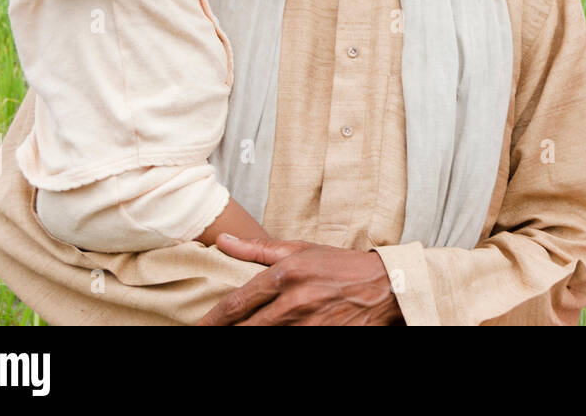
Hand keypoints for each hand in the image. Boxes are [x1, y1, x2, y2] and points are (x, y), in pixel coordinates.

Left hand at [197, 236, 404, 325]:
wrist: (387, 286)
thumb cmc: (341, 266)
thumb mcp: (301, 250)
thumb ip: (257, 250)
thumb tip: (222, 241)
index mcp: (286, 275)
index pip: (236, 303)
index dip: (212, 320)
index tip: (198, 327)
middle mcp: (295, 302)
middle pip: (245, 328)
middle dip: (225, 333)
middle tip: (208, 334)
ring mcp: (310, 326)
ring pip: (265, 338)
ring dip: (251, 337)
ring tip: (240, 332)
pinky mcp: (323, 339)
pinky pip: (289, 345)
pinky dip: (278, 341)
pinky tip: (273, 335)